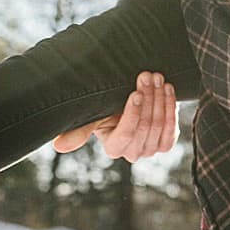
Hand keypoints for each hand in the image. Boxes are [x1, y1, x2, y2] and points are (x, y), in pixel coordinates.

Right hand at [53, 71, 179, 160]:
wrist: (128, 104)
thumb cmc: (106, 108)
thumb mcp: (93, 114)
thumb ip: (79, 130)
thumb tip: (58, 146)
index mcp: (113, 147)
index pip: (127, 133)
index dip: (133, 113)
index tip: (136, 92)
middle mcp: (133, 153)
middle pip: (146, 126)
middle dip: (149, 98)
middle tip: (148, 76)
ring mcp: (150, 149)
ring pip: (160, 124)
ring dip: (160, 98)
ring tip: (157, 77)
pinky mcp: (165, 143)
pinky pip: (171, 127)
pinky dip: (171, 106)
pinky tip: (168, 88)